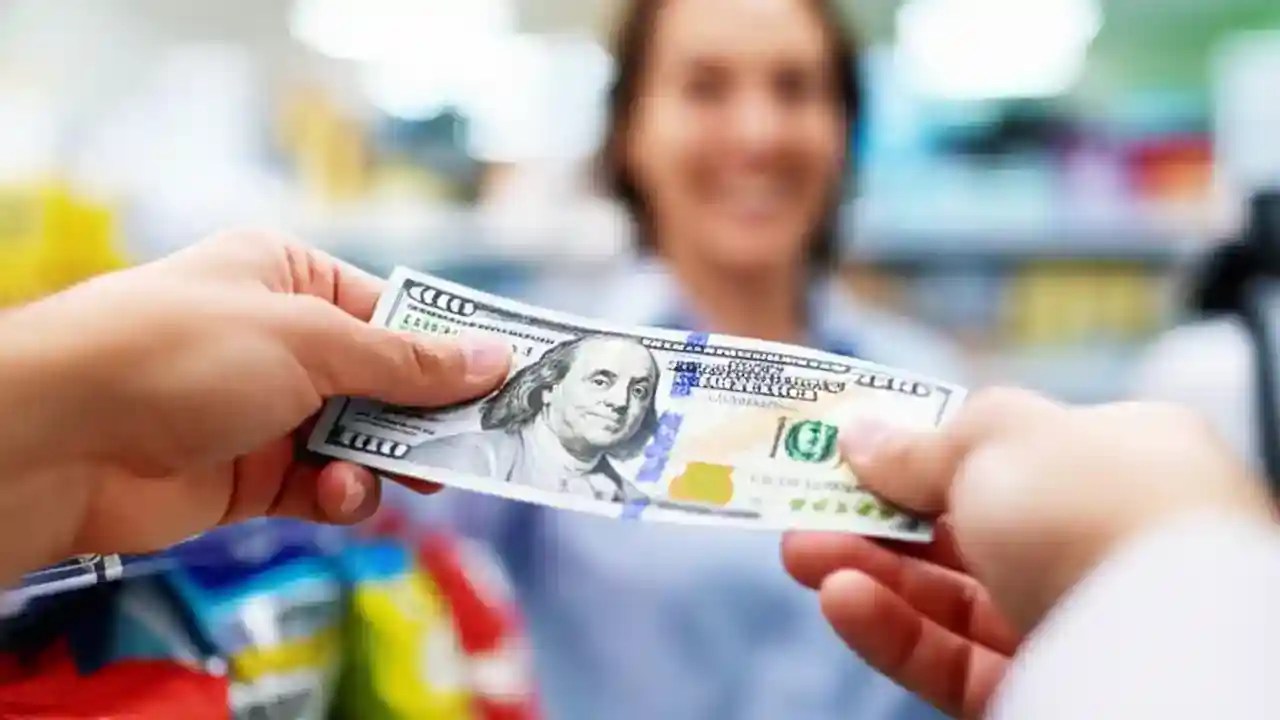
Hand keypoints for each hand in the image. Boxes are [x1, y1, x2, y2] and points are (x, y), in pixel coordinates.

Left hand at [0, 231, 509, 579]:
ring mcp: (266, 411)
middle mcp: (282, 341)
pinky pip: (323, 488)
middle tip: (476, 442)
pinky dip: (342, 497)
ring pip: (362, 442)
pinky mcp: (250, 475)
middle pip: (386, 381)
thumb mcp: (309, 341)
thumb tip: (491, 358)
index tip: (509, 377)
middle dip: (425, 415)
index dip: (450, 348)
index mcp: (290, 278)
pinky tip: (338, 498)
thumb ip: (405, 362)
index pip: (394, 312)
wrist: (64, 437)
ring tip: (395, 477)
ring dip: (383, 463)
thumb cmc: (176, 352)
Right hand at [782, 388, 1272, 717]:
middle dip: (874, 514)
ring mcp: (1073, 621)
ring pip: (949, 598)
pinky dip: (892, 629)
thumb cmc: (1097, 508)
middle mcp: (1098, 540)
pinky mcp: (1043, 689)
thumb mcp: (997, 440)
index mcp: (1114, 459)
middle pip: (963, 527)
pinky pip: (954, 659)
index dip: (920, 446)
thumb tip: (858, 436)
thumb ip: (921, 443)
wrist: (1173, 642)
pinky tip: (840, 599)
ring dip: (868, 571)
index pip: (1003, 450)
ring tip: (800, 552)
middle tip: (802, 501)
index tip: (849, 446)